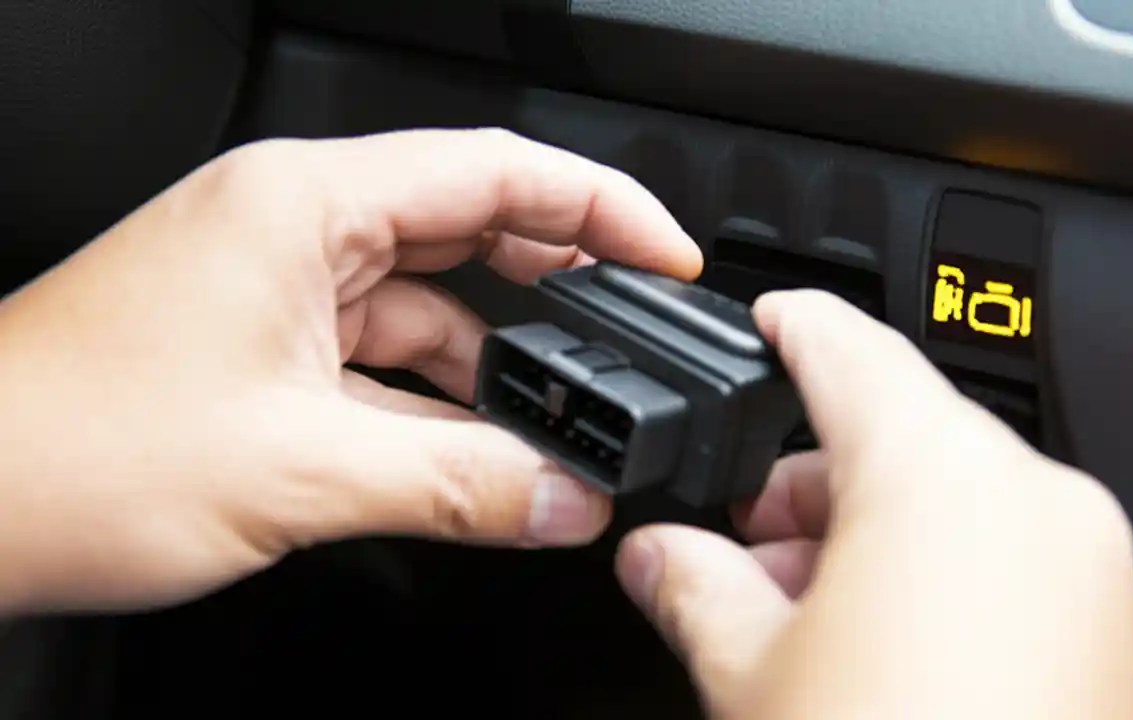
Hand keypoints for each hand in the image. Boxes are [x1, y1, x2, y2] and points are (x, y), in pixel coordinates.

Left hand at [0, 128, 701, 615]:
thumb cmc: (62, 449)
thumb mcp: (297, 472)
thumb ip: (456, 487)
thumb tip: (562, 500)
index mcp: (303, 204)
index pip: (494, 169)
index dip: (599, 205)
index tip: (665, 254)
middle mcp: (290, 227)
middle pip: (468, 226)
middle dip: (558, 280)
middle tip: (634, 331)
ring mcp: (274, 284)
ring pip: (427, 305)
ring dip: (495, 365)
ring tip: (562, 423)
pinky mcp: (259, 342)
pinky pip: (379, 358)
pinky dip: (436, 404)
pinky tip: (479, 453)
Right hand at [615, 291, 1132, 719]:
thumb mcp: (751, 675)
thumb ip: (693, 585)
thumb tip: (660, 557)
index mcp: (940, 476)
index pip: (846, 348)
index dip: (789, 325)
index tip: (766, 320)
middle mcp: (1037, 505)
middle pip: (903, 435)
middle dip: (808, 477)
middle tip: (740, 540)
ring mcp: (1091, 573)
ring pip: (959, 505)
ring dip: (872, 534)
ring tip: (798, 614)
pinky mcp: (1116, 641)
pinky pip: (1013, 567)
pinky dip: (941, 580)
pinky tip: (881, 654)